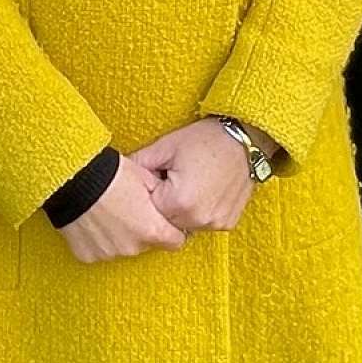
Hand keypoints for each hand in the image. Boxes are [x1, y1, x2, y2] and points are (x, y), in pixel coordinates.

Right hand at [56, 157, 185, 262]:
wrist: (73, 177)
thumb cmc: (109, 174)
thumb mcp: (145, 177)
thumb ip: (160, 196)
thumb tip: (166, 201)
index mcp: (152, 230)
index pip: (175, 241)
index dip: (170, 228)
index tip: (161, 219)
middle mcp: (132, 248)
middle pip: (146, 244)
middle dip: (141, 229)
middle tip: (128, 208)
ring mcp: (109, 253)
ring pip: (122, 247)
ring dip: (119, 234)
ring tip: (107, 210)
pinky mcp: (87, 255)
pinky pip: (99, 249)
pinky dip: (98, 238)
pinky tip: (93, 219)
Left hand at [130, 118, 264, 234]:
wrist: (246, 138)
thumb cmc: (205, 139)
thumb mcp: (166, 146)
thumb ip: (139, 164)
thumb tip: (116, 175)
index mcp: (179, 202)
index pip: (149, 210)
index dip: (148, 192)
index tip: (154, 178)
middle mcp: (199, 219)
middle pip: (166, 220)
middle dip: (163, 203)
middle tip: (171, 177)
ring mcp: (216, 223)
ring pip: (184, 224)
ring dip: (181, 209)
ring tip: (188, 181)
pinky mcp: (228, 223)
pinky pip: (204, 223)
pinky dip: (199, 210)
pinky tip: (203, 188)